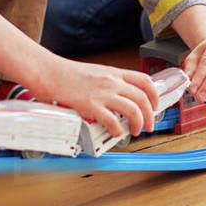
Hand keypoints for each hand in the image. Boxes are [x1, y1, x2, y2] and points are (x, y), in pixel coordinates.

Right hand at [32, 58, 159, 137]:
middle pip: (142, 98)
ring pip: (133, 110)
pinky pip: (112, 121)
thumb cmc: (68, 74)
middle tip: (148, 125)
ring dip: (138, 123)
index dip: (154, 95)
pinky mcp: (91, 106)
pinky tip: (116, 133)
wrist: (50, 72)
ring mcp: (103, 94)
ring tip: (135, 131)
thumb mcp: (95, 72)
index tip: (155, 105)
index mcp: (114, 73)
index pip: (144, 81)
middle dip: (150, 115)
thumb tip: (119, 97)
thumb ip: (109, 82)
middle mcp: (112, 82)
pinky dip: (118, 130)